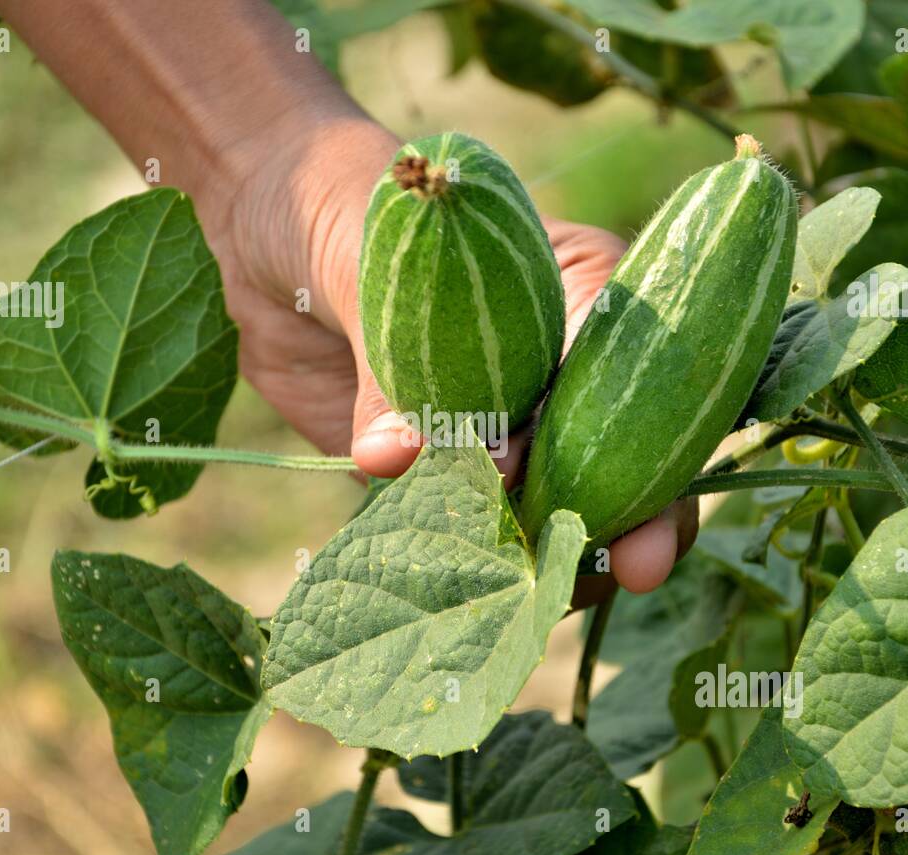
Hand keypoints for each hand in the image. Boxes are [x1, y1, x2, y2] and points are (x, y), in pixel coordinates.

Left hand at [213, 119, 696, 594]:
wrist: (260, 218)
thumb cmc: (338, 200)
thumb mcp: (369, 259)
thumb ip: (392, 362)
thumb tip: (398, 460)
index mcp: (579, 296)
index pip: (633, 385)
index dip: (647, 460)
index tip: (640, 526)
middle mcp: (552, 369)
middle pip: (609, 460)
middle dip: (621, 523)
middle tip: (629, 576)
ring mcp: (496, 423)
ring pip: (541, 507)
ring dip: (541, 555)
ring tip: (534, 601)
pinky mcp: (430, 465)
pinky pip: (458, 524)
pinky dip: (461, 561)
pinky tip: (464, 598)